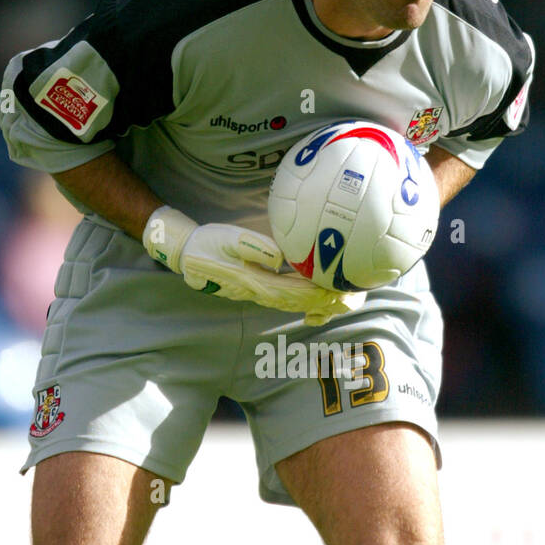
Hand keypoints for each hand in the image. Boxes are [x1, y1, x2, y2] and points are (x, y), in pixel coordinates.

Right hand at [142, 206, 365, 324]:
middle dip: (329, 301)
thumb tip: (280, 256)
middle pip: (303, 302)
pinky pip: (291, 300)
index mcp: (258, 282)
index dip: (320, 293)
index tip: (341, 291)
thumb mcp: (228, 239)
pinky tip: (322, 306)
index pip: (296, 291)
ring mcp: (263, 294)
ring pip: (299, 303)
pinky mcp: (262, 289)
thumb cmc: (209, 244)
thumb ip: (253, 248)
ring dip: (323, 304)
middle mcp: (263, 293)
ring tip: (347, 301)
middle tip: (355, 298)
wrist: (189, 256)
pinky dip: (309, 304)